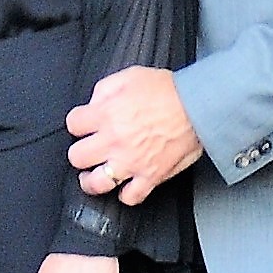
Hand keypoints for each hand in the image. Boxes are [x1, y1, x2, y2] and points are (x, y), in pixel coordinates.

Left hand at [66, 67, 202, 205]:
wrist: (199, 106)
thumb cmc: (170, 90)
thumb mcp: (131, 75)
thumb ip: (105, 89)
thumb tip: (94, 103)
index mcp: (106, 114)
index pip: (73, 124)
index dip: (79, 123)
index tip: (85, 124)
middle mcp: (114, 141)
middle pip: (77, 157)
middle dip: (81, 152)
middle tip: (89, 149)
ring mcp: (131, 162)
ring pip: (96, 183)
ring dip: (91, 180)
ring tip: (94, 176)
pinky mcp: (150, 177)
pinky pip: (130, 197)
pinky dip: (126, 194)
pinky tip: (126, 186)